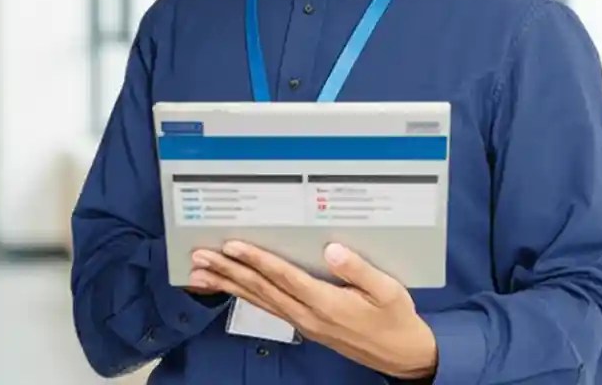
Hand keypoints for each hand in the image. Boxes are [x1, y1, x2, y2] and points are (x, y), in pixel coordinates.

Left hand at [190, 241, 436, 379]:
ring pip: (258, 300)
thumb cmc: (396, 319)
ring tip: (201, 273)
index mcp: (327, 304)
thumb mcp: (388, 291)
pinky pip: (267, 308)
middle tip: (200, 257)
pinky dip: (243, 296)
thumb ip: (358, 270)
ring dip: (228, 284)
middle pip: (261, 289)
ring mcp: (303, 323)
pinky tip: (230, 287)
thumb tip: (331, 249)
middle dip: (228, 271)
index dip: (257, 260)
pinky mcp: (304, 325)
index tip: (233, 245)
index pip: (284, 277)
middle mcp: (308, 315)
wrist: (401, 355)